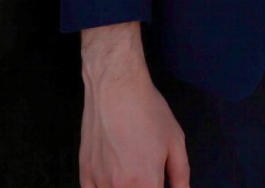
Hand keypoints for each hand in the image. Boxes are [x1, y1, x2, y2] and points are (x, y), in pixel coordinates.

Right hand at [80, 23, 189, 187]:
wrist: (116, 87)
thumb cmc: (147, 111)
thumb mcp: (175, 142)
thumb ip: (180, 176)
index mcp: (145, 183)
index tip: (158, 183)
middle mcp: (119, 187)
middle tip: (147, 177)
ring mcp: (99, 181)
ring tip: (131, 171)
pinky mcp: (84, 172)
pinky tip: (114, 179)